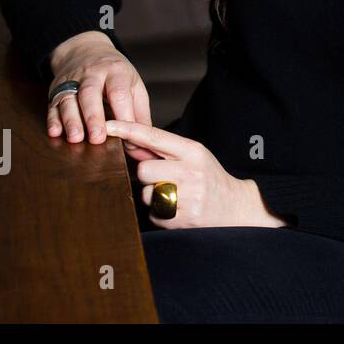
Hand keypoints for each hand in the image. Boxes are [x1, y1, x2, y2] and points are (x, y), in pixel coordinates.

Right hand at [45, 31, 159, 160]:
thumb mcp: (134, 86)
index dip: (122, 114)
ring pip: (69, 99)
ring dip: (71, 120)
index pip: (119, 92)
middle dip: (93, 116)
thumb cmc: (116, 75)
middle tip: (97, 138)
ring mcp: (72, 80)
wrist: (87, 51)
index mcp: (116, 71)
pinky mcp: (56, 89)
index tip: (126, 134)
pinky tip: (55, 132)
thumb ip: (140, 113)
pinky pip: (53, 104)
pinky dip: (53, 119)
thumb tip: (140, 143)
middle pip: (90, 93)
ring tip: (76, 138)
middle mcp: (92, 74)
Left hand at [105, 119, 286, 228]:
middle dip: (148, 176)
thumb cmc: (208, 178)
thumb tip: (128, 141)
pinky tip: (176, 209)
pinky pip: (152, 212)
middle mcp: (191, 171)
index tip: (108, 125)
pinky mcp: (181, 218)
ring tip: (173, 196)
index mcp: (192, 151)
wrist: (234, 207)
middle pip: (143, 169)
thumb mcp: (192, 157)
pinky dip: (159, 212)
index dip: (128, 130)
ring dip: (152, 196)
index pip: (154, 137)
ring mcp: (187, 196)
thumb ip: (160, 151)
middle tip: (164, 179)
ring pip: (145, 193)